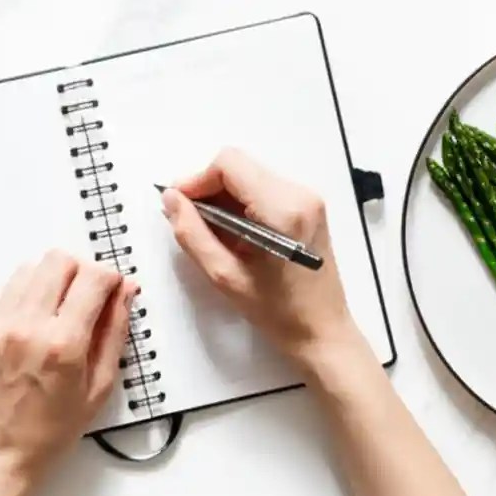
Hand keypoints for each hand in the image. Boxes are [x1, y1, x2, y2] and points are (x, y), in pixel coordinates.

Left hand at [0, 250, 135, 486]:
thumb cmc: (52, 429)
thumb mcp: (100, 385)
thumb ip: (115, 331)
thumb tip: (125, 292)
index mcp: (64, 344)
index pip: (93, 278)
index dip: (110, 277)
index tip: (113, 289)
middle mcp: (26, 328)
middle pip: (58, 260)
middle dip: (80, 271)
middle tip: (85, 296)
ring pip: (28, 268)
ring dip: (50, 281)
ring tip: (56, 312)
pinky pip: (3, 291)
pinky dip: (23, 297)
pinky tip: (31, 325)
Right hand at [161, 148, 358, 376]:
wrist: (323, 331)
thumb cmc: (280, 313)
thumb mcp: (225, 276)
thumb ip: (193, 233)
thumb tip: (172, 200)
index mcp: (283, 210)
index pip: (229, 164)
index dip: (197, 180)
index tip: (179, 203)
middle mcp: (300, 195)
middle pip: (240, 167)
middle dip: (209, 189)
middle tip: (191, 221)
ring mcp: (308, 200)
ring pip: (250, 176)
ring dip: (225, 198)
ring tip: (214, 234)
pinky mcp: (309, 208)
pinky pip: (265, 190)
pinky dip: (243, 204)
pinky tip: (235, 235)